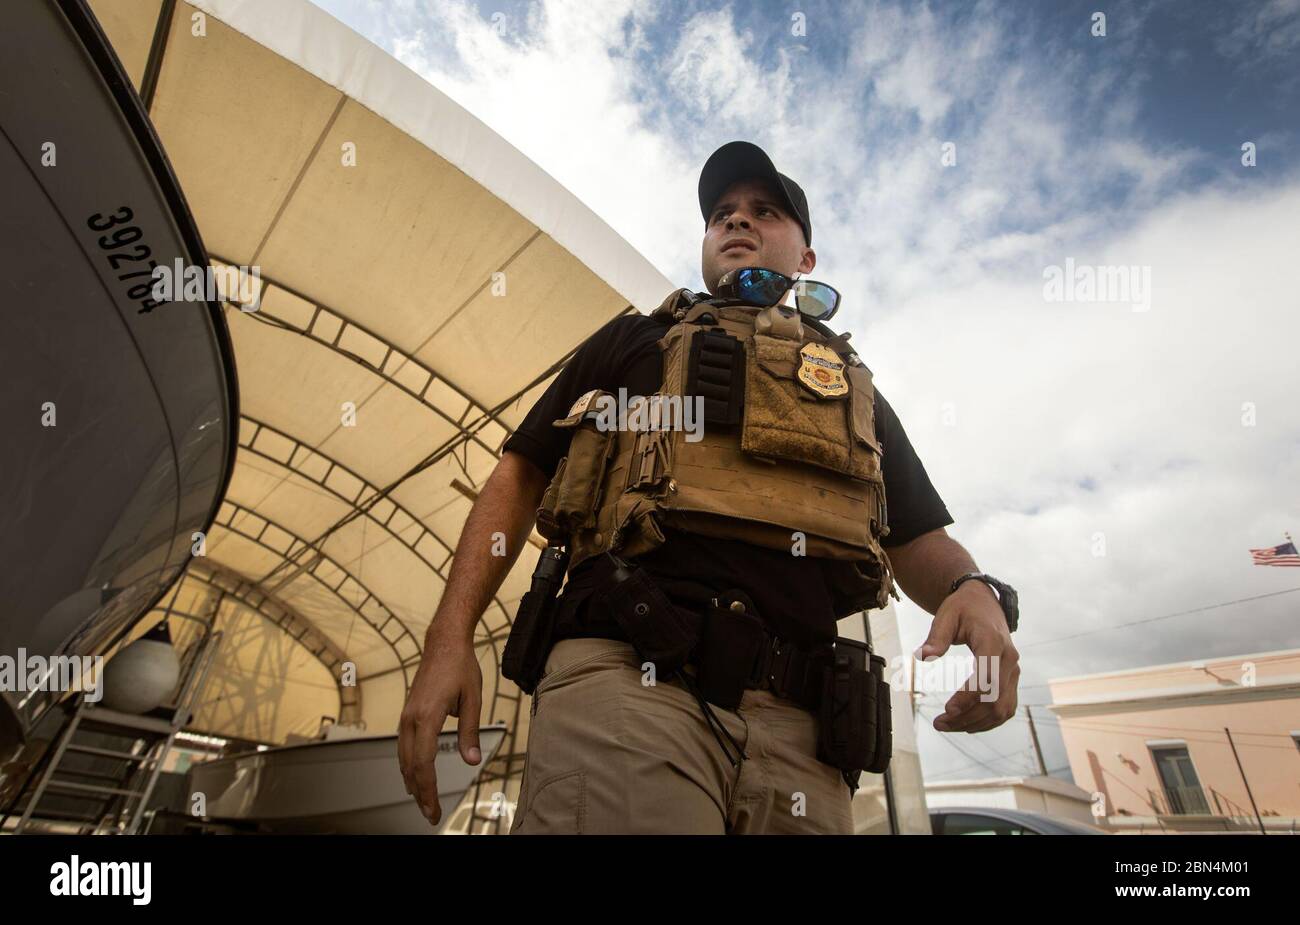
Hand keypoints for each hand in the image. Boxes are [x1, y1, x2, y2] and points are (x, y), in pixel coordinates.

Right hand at [398, 626, 482, 825]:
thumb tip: (472, 761)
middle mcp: (411, 719)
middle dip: (420, 793)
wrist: (443, 644)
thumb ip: (471, 732)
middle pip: (410, 766)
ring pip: (403, 758)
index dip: (429, 790)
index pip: (424, 763)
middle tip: (430, 814)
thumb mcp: (474, 700)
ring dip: (412, 782)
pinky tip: (415, 776)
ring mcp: (406, 716)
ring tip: (423, 801)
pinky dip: (408, 766)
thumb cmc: (460, 667)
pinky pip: (403, 747)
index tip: (434, 809)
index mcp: (427, 716)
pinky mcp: (407, 714)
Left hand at [915, 580, 1019, 733]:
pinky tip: (966, 723)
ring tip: (947, 725)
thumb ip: (936, 637)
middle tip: (939, 723)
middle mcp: (1009, 659)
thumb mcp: (946, 615)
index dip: (968, 697)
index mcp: (993, 642)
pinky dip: (988, 721)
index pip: (986, 676)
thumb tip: (923, 656)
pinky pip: (1006, 707)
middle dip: (967, 716)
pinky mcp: (1011, 679)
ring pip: (1001, 709)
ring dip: (975, 723)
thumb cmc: (963, 609)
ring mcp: (1013, 671)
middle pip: (994, 699)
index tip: (948, 710)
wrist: (984, 603)